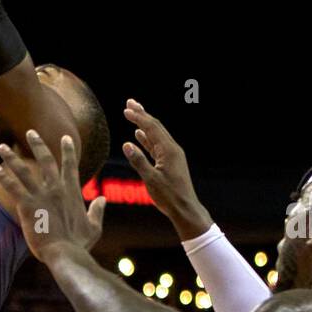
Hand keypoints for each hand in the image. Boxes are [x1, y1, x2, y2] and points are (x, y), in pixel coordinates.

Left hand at [0, 131, 104, 262]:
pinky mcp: (27, 205)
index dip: (68, 150)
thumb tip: (103, 200)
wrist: (66, 254)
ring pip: (24, 170)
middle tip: (30, 132)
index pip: (70, 165)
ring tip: (2, 146)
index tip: (65, 137)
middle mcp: (57, 189)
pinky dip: (4, 177)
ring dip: (12, 157)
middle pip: (46, 160)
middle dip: (37, 144)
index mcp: (73, 192)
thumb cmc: (79, 244)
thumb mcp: (94, 227)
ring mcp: (41, 195)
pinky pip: (13, 187)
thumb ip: (98, 211)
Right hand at [121, 100, 210, 238]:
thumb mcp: (150, 180)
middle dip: (142, 114)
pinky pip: (157, 146)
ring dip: (144, 124)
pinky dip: (147, 139)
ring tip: (133, 115)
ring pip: (156, 135)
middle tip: (130, 103)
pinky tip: (139, 135)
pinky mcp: (170, 162)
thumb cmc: (169, 196)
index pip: (151, 128)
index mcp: (168, 150)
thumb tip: (127, 144)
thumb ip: (138, 161)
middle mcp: (172, 149)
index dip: (138, 117)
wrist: (185, 208)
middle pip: (155, 126)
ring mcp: (172, 155)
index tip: (126, 109)